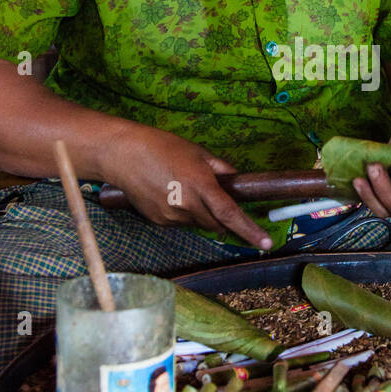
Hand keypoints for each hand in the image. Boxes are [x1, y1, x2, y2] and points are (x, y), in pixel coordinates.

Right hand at [100, 124, 273, 249]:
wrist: (124, 156)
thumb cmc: (163, 147)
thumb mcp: (198, 152)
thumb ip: (222, 170)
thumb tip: (237, 182)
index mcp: (201, 185)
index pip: (230, 214)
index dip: (250, 231)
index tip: (266, 244)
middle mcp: (187, 205)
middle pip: (217, 225)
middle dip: (223, 220)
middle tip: (217, 202)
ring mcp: (171, 216)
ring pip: (198, 224)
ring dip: (201, 215)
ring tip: (184, 190)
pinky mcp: (159, 221)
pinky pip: (180, 224)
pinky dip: (183, 215)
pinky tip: (171, 195)